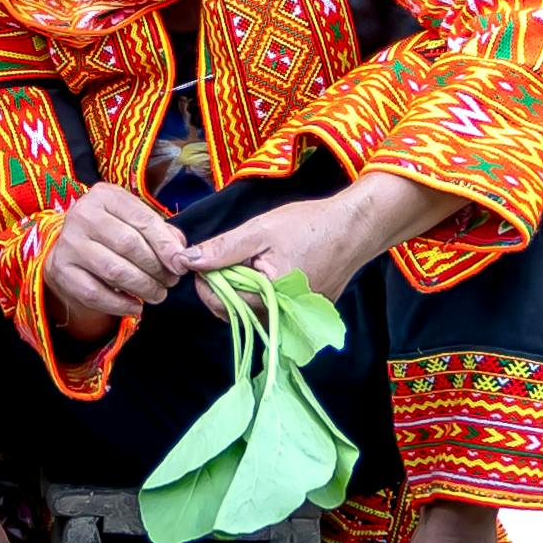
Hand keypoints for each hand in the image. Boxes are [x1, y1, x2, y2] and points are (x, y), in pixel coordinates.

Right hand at [36, 180, 189, 338]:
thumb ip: (161, 234)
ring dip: (142, 287)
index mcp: (106, 196)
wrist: (72, 247)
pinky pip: (95, 293)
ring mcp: (69, 243)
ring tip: (158, 294)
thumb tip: (181, 256)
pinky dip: (120, 304)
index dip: (166, 245)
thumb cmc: (113, 231)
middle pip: (129, 245)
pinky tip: (136, 306)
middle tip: (170, 282)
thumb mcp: (135, 221)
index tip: (181, 265)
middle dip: (156, 268)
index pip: (143, 220)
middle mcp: (83, 215)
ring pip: (114, 270)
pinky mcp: (61, 270)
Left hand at [184, 176, 447, 301]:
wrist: (355, 227)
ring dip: (242, 292)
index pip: (221, 303)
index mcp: (267, 297)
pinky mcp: (306, 313)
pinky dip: (263, 295)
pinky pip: (273, 310)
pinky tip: (268, 271)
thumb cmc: (308, 225)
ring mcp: (296, 317)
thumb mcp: (260, 230)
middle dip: (223, 289)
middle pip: (236, 312)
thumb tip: (187, 261)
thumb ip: (223, 248)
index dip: (207, 283)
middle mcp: (282, 316)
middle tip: (226, 259)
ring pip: (253, 312)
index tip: (205, 262)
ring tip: (249, 263)